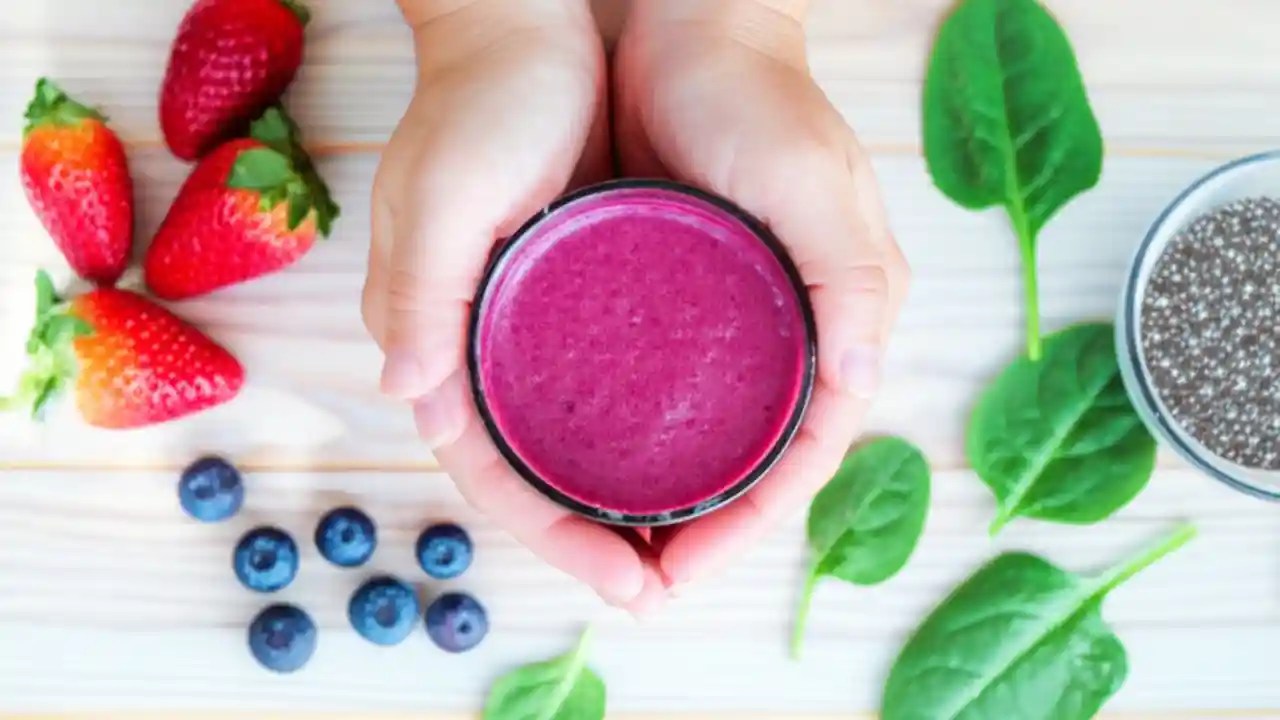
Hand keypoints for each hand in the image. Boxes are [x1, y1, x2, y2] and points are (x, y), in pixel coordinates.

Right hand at [364, 0, 659, 606]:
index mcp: (432, 335)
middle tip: (659, 585)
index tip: (624, 583)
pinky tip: (675, 452)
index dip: (548, 536)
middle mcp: (468, 345)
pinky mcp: (562, 298)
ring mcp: (515, 326)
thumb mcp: (446, 191)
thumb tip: (407, 391)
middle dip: (585, 539)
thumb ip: (420, 289)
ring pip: (558, 441)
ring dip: (607, 499)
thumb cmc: (478, 102)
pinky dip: (622, 436)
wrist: (520, 30)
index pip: (484, 470)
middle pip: (525, 471)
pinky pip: (587, 392)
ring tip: (676, 543)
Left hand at [614, 0, 910, 588]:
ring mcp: (737, 323)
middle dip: (703, 535)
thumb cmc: (757, 97)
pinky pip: (668, 394)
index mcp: (839, 322)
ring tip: (608, 546)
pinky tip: (592, 463)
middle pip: (754, 465)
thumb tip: (857, 381)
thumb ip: (850, 275)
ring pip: (710, 440)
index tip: (680, 572)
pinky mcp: (683, 303)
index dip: (748, 526)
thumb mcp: (811, 180)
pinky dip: (639, 440)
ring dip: (668, 500)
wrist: (689, 29)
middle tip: (636, 583)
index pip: (803, 457)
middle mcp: (794, 335)